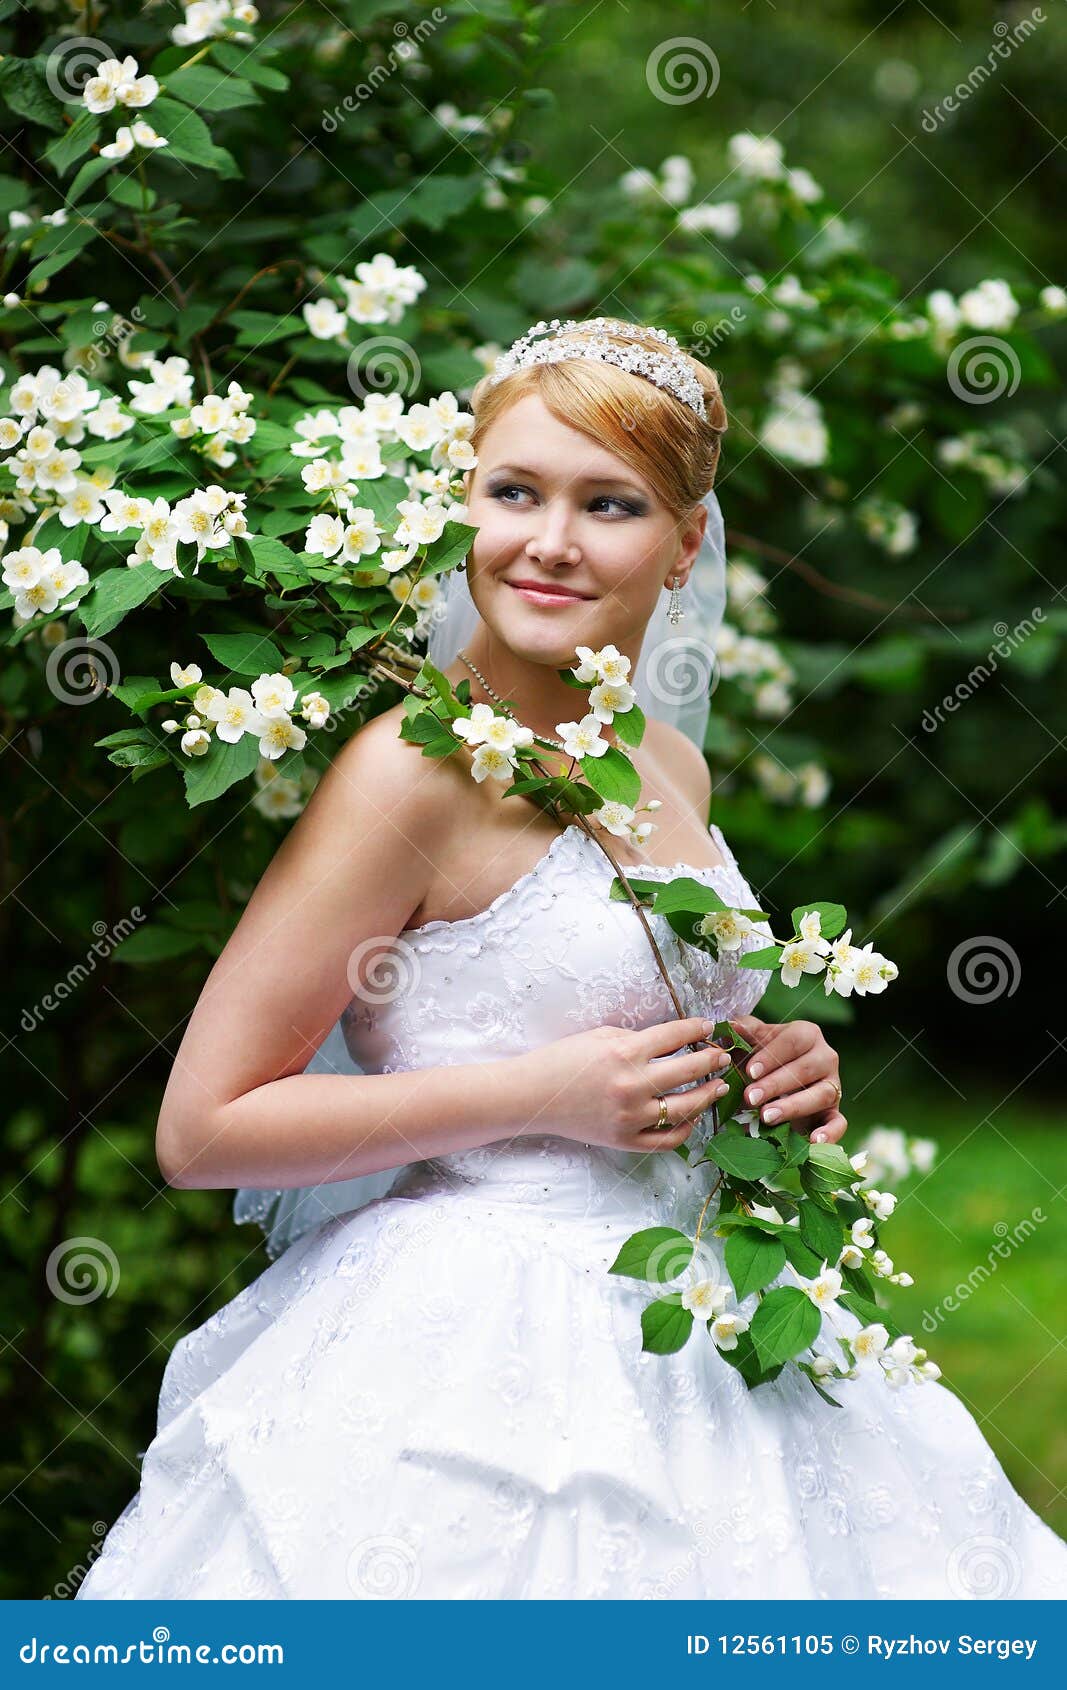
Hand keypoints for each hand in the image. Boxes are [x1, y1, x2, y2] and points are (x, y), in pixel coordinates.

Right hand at [515, 1016, 734, 1153]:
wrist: (532, 1096)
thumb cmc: (562, 1060)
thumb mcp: (599, 1036)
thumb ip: (636, 1039)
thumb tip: (670, 1043)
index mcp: (624, 1053)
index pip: (674, 1036)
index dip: (696, 1029)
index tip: (708, 1026)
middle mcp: (632, 1085)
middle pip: (688, 1070)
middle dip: (712, 1059)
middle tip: (722, 1055)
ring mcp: (631, 1117)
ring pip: (686, 1107)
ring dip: (708, 1094)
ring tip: (718, 1086)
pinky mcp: (625, 1140)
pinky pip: (667, 1139)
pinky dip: (686, 1129)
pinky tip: (693, 1116)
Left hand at [727, 1014, 846, 1144]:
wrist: (781, 1082)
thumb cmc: (766, 1059)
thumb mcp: (756, 1043)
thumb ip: (745, 1033)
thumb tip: (732, 1025)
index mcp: (807, 1034)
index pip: (792, 1041)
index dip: (771, 1055)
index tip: (750, 1071)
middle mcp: (826, 1057)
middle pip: (806, 1068)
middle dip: (776, 1084)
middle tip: (751, 1097)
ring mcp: (833, 1085)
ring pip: (821, 1094)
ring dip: (794, 1106)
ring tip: (767, 1117)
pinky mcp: (835, 1112)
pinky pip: (839, 1122)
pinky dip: (830, 1133)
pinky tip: (814, 1142)